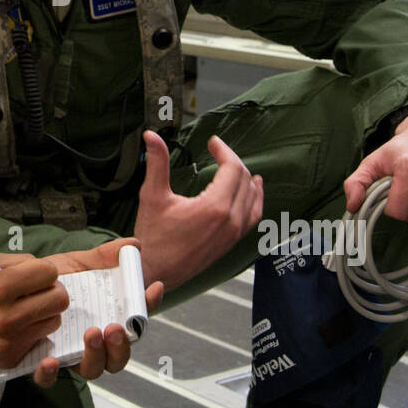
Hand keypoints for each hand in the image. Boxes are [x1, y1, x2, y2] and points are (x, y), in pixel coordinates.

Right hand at [0, 254, 68, 366]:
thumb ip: (15, 262)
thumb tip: (42, 267)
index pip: (48, 273)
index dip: (44, 270)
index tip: (35, 274)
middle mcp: (6, 317)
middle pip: (59, 300)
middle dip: (52, 290)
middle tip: (37, 291)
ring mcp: (9, 341)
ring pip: (53, 321)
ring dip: (44, 312)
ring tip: (26, 308)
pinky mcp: (8, 359)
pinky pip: (37, 340)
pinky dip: (31, 331)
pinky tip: (15, 326)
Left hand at [30, 238, 164, 386]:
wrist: (19, 290)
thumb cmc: (56, 282)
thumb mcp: (79, 265)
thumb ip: (104, 257)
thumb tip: (133, 245)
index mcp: (109, 320)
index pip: (136, 319)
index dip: (148, 305)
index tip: (152, 288)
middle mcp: (95, 343)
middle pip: (119, 356)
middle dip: (122, 345)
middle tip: (115, 326)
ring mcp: (71, 355)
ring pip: (92, 369)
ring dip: (97, 355)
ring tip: (92, 333)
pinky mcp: (43, 364)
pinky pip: (49, 379)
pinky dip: (50, 373)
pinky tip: (50, 360)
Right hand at [130, 131, 262, 290]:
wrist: (155, 271)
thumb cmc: (153, 238)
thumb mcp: (153, 196)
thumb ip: (157, 163)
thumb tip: (152, 135)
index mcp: (214, 207)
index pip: (232, 168)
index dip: (224, 150)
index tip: (213, 142)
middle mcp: (230, 220)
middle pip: (244, 180)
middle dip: (232, 161)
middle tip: (217, 151)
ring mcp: (233, 233)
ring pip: (253, 198)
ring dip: (246, 179)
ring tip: (240, 167)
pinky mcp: (231, 242)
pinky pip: (253, 217)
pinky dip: (255, 201)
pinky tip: (251, 194)